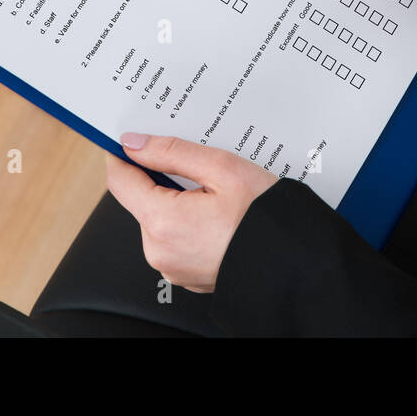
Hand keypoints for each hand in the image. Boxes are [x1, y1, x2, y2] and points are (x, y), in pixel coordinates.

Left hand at [105, 133, 277, 293]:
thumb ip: (172, 152)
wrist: (295, 264)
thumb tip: (134, 143)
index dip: (123, 155)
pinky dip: (190, 224)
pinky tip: (219, 216)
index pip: (121, 180)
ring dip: (179, 201)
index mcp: (163, 223)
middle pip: (143, 200)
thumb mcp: (222, 169)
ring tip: (218, 194)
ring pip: (161, 219)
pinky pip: (177, 240)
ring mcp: (173, 267)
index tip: (132, 140)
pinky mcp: (187, 275)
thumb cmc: (266, 219)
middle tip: (201, 168)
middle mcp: (160, 251)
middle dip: (164, 179)